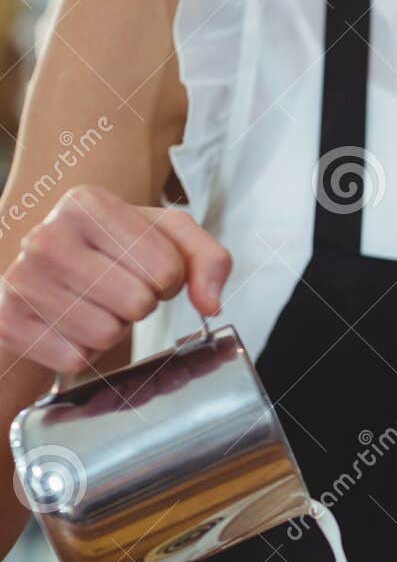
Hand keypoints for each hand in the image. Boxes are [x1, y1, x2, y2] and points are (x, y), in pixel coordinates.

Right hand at [0, 186, 231, 373]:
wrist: (44, 279)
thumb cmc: (113, 254)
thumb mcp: (167, 239)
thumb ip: (208, 260)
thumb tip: (211, 304)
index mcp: (88, 203)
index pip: (167, 269)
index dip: (169, 281)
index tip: (144, 270)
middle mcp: (47, 236)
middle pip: (139, 303)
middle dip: (141, 305)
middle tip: (117, 291)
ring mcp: (21, 279)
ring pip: (107, 333)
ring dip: (113, 328)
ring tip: (93, 305)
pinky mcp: (8, 322)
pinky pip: (76, 357)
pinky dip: (84, 351)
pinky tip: (69, 326)